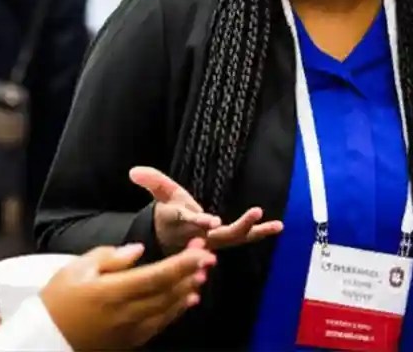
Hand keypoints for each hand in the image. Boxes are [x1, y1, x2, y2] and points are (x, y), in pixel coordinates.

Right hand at [40, 239, 215, 349]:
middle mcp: (125, 313)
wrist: (45, 338)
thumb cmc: (59, 299)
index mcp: (112, 291)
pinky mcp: (130, 342)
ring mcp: (129, 331)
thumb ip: (110, 257)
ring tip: (202, 275)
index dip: (183, 263)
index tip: (201, 250)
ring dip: (188, 291)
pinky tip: (187, 299)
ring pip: (168, 310)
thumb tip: (138, 250)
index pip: (157, 276)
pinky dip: (177, 310)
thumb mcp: (76, 268)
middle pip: (168, 293)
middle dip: (191, 273)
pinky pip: (160, 325)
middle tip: (208, 256)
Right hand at [129, 166, 283, 253]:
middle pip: (219, 235)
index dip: (200, 222)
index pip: (189, 221)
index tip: (212, 221)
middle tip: (255, 213)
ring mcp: (213, 241)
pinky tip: (278, 226)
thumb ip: (152, 181)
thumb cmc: (167, 214)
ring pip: (234, 239)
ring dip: (253, 230)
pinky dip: (259, 233)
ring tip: (274, 224)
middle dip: (238, 226)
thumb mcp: (161, 196)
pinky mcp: (224, 240)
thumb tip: (134, 171)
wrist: (170, 240)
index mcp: (180, 222)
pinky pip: (243, 238)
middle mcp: (199, 235)